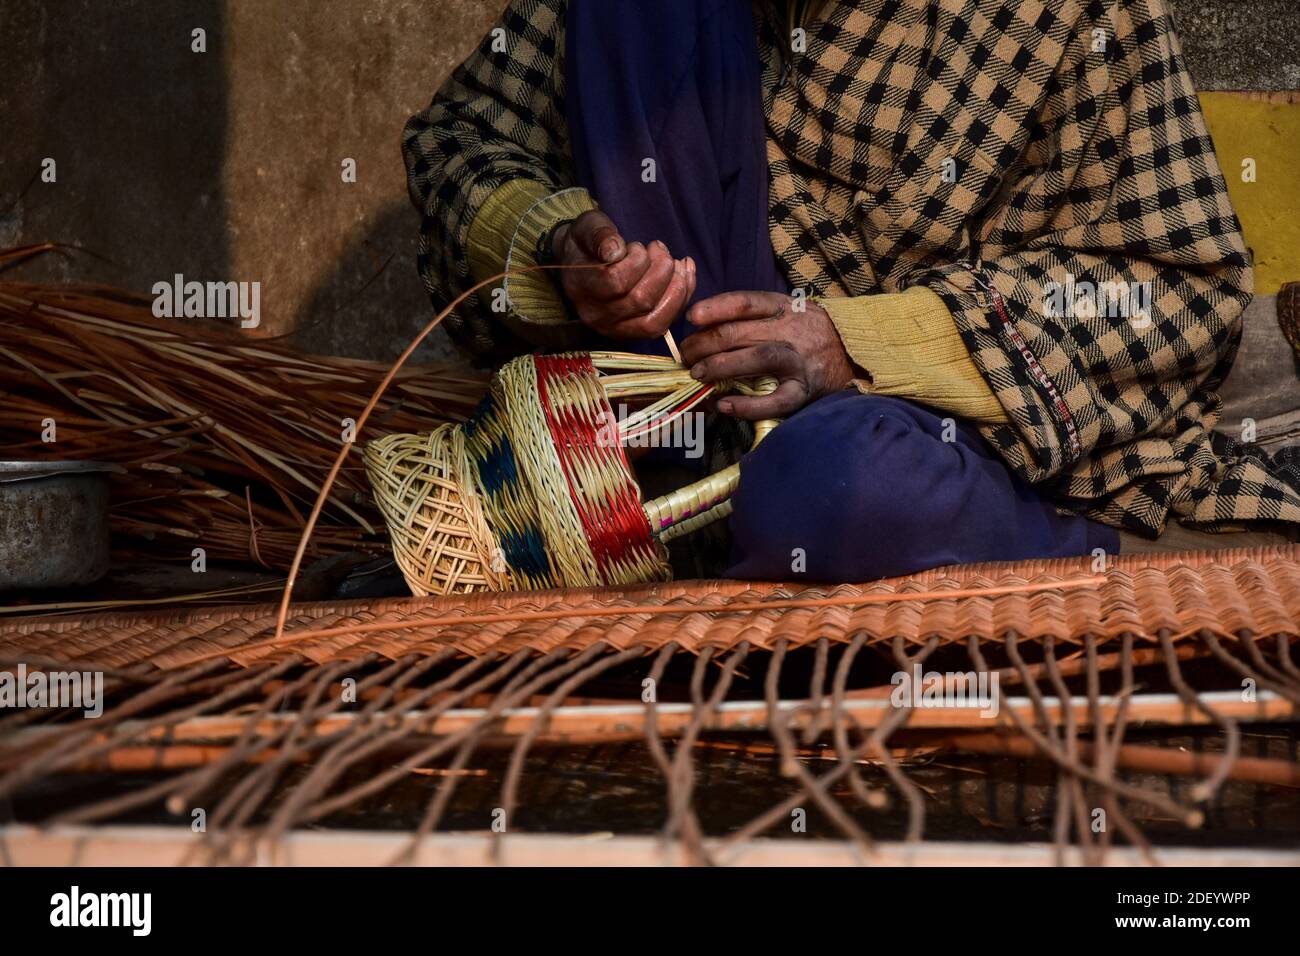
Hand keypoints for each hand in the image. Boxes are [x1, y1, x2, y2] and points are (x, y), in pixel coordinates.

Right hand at [551, 209, 695, 338]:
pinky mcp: (636, 332)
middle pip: (641, 301)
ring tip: (676, 262)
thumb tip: (616, 250)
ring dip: (676, 287)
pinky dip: (682, 297)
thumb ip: (599, 235)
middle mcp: (598, 316)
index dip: (637, 261)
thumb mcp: (587, 227)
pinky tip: (686, 272)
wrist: (582, 264)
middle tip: (659, 248)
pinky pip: (665, 323)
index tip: (637, 246)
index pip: (616, 282)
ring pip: (656, 319)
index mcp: (582, 289)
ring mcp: (617, 329)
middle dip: (661, 270)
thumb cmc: (587, 243)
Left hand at [681, 291, 856, 419]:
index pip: (744, 302)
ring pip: (754, 360)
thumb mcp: (787, 310)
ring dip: (719, 367)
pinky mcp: (804, 391)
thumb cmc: (810, 331)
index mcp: (784, 307)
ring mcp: (798, 361)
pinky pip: (774, 401)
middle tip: (686, 355)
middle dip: (703, 344)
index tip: (692, 317)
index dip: (715, 308)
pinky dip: (746, 406)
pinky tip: (724, 405)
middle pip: (739, 333)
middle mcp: (790, 331)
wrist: (856, 353)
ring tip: (697, 375)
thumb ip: (754, 315)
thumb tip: (704, 325)